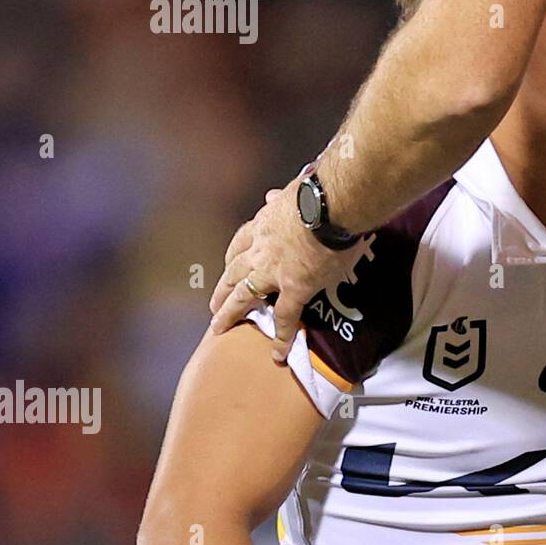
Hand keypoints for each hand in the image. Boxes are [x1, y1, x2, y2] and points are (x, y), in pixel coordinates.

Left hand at [208, 179, 355, 359]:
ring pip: (243, 295)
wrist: (331, 205)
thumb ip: (284, 197)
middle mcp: (261, 248)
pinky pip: (285, 317)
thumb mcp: (296, 191)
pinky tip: (276, 353)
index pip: (242, 240)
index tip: (231, 263)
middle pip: (234, 270)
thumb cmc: (319, 193)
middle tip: (214, 303)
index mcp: (265, 223)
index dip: (235, 254)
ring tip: (221, 325)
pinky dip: (280, 337)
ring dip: (231, 311)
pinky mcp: (294, 288)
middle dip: (222, 287)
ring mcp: (273, 271)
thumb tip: (273, 195)